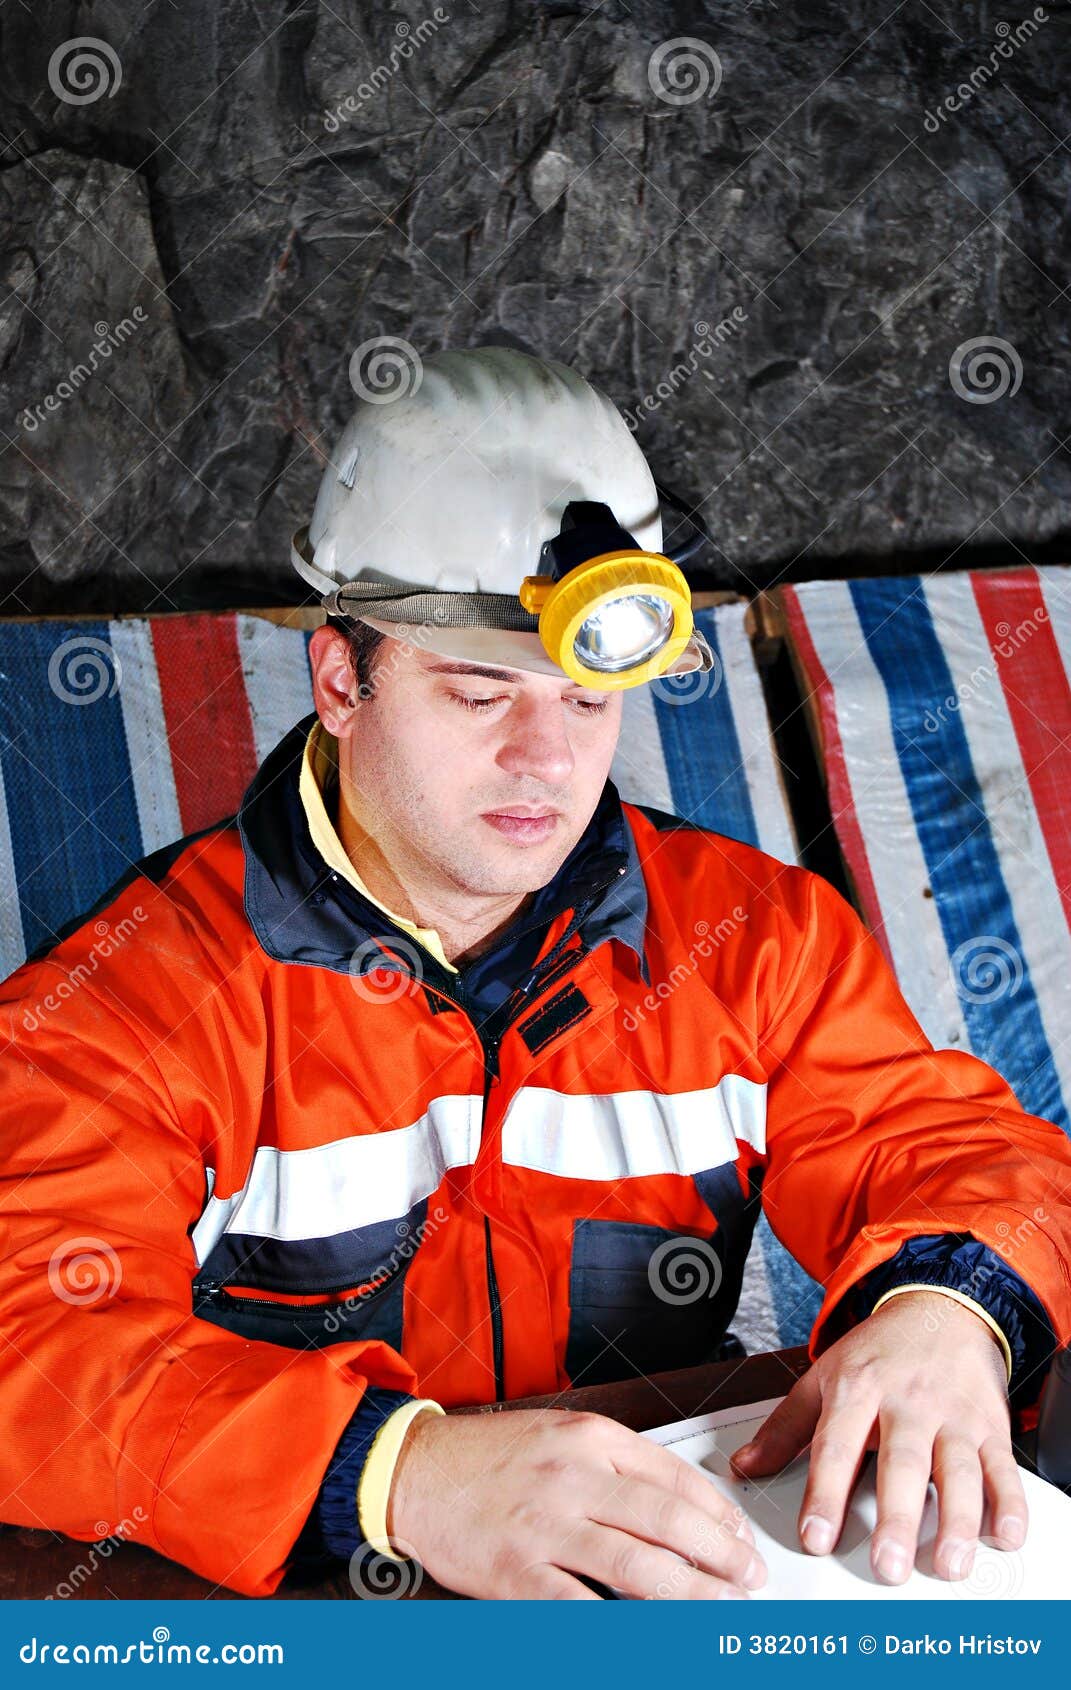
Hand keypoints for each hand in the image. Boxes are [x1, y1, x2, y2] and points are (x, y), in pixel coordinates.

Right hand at [386, 1405, 766, 1598]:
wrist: (415, 1471)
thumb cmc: (489, 1456)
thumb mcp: (559, 1435)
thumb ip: (615, 1464)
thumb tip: (678, 1503)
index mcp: (588, 1437)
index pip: (674, 1475)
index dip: (716, 1513)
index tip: (739, 1537)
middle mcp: (573, 1476)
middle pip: (668, 1521)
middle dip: (720, 1555)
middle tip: (748, 1578)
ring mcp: (545, 1527)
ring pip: (637, 1566)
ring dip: (690, 1594)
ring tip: (719, 1609)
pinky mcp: (517, 1572)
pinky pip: (581, 1608)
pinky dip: (620, 1627)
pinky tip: (648, 1636)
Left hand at [728, 1289, 1025, 1583]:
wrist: (940, 1307)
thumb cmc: (879, 1352)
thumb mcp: (824, 1377)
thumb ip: (784, 1428)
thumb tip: (743, 1467)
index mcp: (858, 1389)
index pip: (836, 1444)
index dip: (825, 1493)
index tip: (816, 1536)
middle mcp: (906, 1402)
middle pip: (901, 1462)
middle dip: (895, 1517)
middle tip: (887, 1566)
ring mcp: (952, 1415)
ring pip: (957, 1469)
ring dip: (956, 1520)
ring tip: (947, 1563)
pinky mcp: (990, 1426)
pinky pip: (1002, 1466)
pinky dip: (1008, 1502)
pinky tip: (1003, 1533)